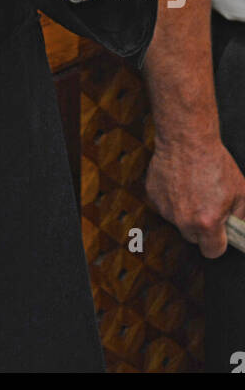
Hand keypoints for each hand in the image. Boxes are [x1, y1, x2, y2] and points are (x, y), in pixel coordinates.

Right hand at [145, 138, 244, 257]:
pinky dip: (172, 197)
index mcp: (207, 223)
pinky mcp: (153, 196)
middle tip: (208, 206)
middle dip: (201, 228)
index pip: (213, 252)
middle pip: (193, 238)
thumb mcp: (240, 190)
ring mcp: (165, 209)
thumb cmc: (214, 161)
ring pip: (178, 220)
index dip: (218, 243)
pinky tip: (180, 180)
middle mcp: (183, 220)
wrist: (186, 138)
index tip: (220, 234)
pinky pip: (165, 205)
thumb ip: (240, 215)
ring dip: (185, 211)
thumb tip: (236, 226)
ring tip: (193, 187)